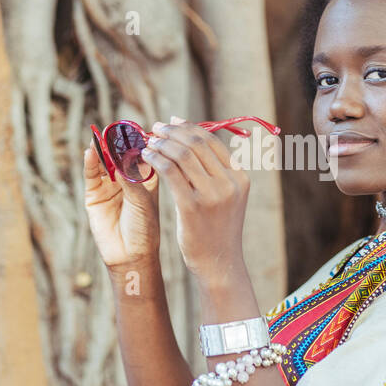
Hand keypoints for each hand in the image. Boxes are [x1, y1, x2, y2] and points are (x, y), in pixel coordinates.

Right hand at [82, 141, 160, 271]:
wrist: (131, 255)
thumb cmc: (145, 229)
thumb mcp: (143, 200)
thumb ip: (131, 178)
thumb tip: (120, 155)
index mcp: (146, 178)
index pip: (142, 153)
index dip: (139, 141)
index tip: (138, 130)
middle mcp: (127, 178)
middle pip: (121, 154)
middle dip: (118, 142)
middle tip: (116, 130)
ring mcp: (110, 185)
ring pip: (105, 161)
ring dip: (103, 149)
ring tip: (102, 136)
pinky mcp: (94, 194)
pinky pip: (91, 174)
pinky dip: (90, 162)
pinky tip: (90, 152)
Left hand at [140, 116, 248, 278]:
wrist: (219, 263)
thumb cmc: (218, 229)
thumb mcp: (228, 198)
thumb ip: (216, 173)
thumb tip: (193, 141)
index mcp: (239, 177)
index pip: (211, 141)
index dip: (188, 127)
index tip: (172, 122)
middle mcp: (229, 183)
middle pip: (196, 144)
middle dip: (172, 132)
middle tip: (155, 128)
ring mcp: (211, 195)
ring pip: (181, 155)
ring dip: (161, 144)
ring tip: (148, 142)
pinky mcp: (191, 207)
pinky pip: (169, 173)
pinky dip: (155, 160)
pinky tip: (146, 157)